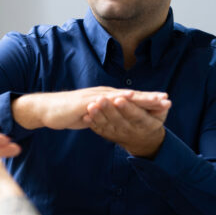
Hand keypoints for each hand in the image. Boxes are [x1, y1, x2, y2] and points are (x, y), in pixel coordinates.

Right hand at [13, 87, 167, 129]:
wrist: (47, 110)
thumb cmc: (68, 113)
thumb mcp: (91, 114)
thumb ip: (104, 115)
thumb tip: (114, 120)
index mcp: (107, 98)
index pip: (131, 99)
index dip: (148, 102)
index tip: (165, 104)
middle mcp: (104, 94)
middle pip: (131, 96)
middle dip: (150, 98)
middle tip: (168, 101)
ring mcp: (96, 96)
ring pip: (122, 97)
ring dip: (140, 98)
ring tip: (156, 101)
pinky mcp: (87, 102)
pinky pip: (105, 102)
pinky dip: (118, 101)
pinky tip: (128, 100)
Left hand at [84, 95, 171, 157]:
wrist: (143, 141)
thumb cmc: (152, 122)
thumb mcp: (159, 115)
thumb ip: (160, 107)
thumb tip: (167, 101)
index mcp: (144, 124)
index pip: (136, 116)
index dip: (128, 108)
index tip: (120, 99)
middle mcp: (130, 130)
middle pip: (118, 120)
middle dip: (109, 110)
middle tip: (100, 99)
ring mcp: (118, 134)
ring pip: (107, 125)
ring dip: (98, 116)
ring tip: (90, 106)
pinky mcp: (109, 135)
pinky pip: (100, 130)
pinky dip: (92, 124)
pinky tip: (85, 117)